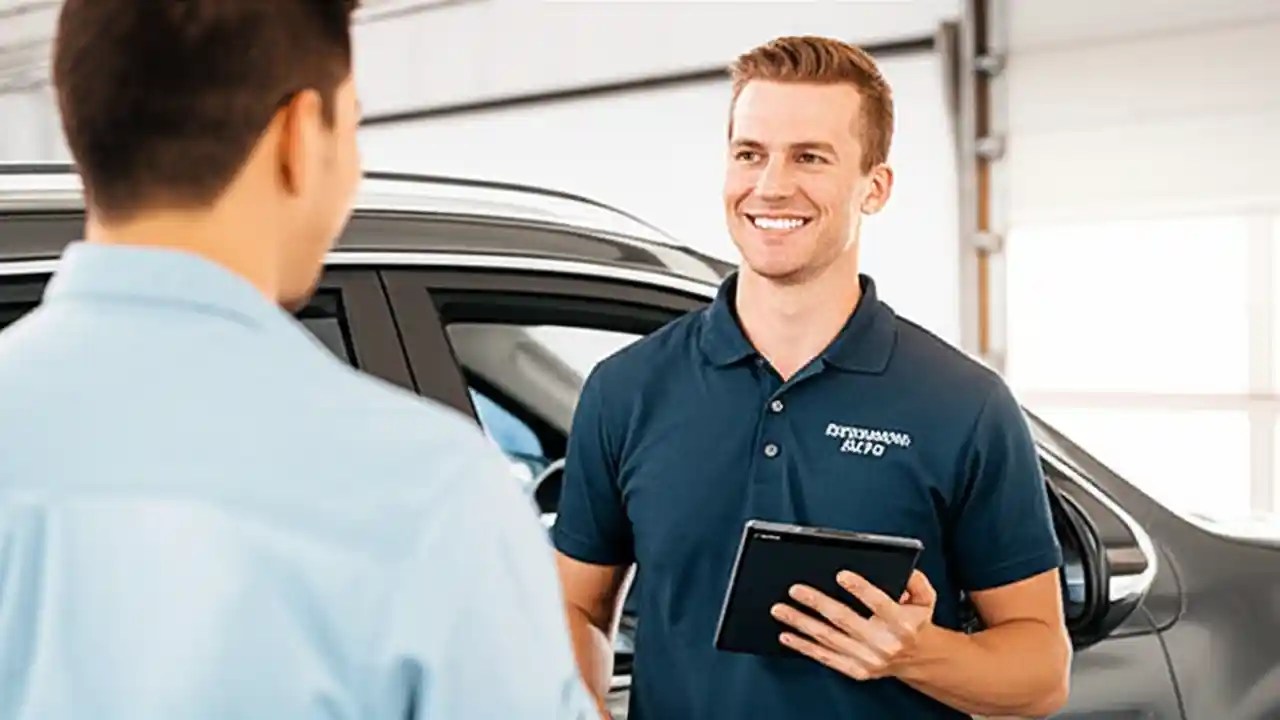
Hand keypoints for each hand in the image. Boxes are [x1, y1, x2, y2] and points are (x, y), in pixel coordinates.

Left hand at [771, 569, 937, 680]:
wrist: (918, 659)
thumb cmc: (915, 623)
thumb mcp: (925, 598)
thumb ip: (915, 580)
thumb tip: (900, 569)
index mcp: (902, 624)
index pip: (880, 604)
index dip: (861, 589)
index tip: (842, 574)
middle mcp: (884, 643)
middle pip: (845, 620)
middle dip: (817, 603)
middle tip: (795, 589)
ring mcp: (868, 659)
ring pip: (828, 638)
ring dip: (801, 623)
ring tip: (781, 610)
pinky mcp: (856, 670)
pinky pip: (825, 657)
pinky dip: (804, 646)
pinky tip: (787, 635)